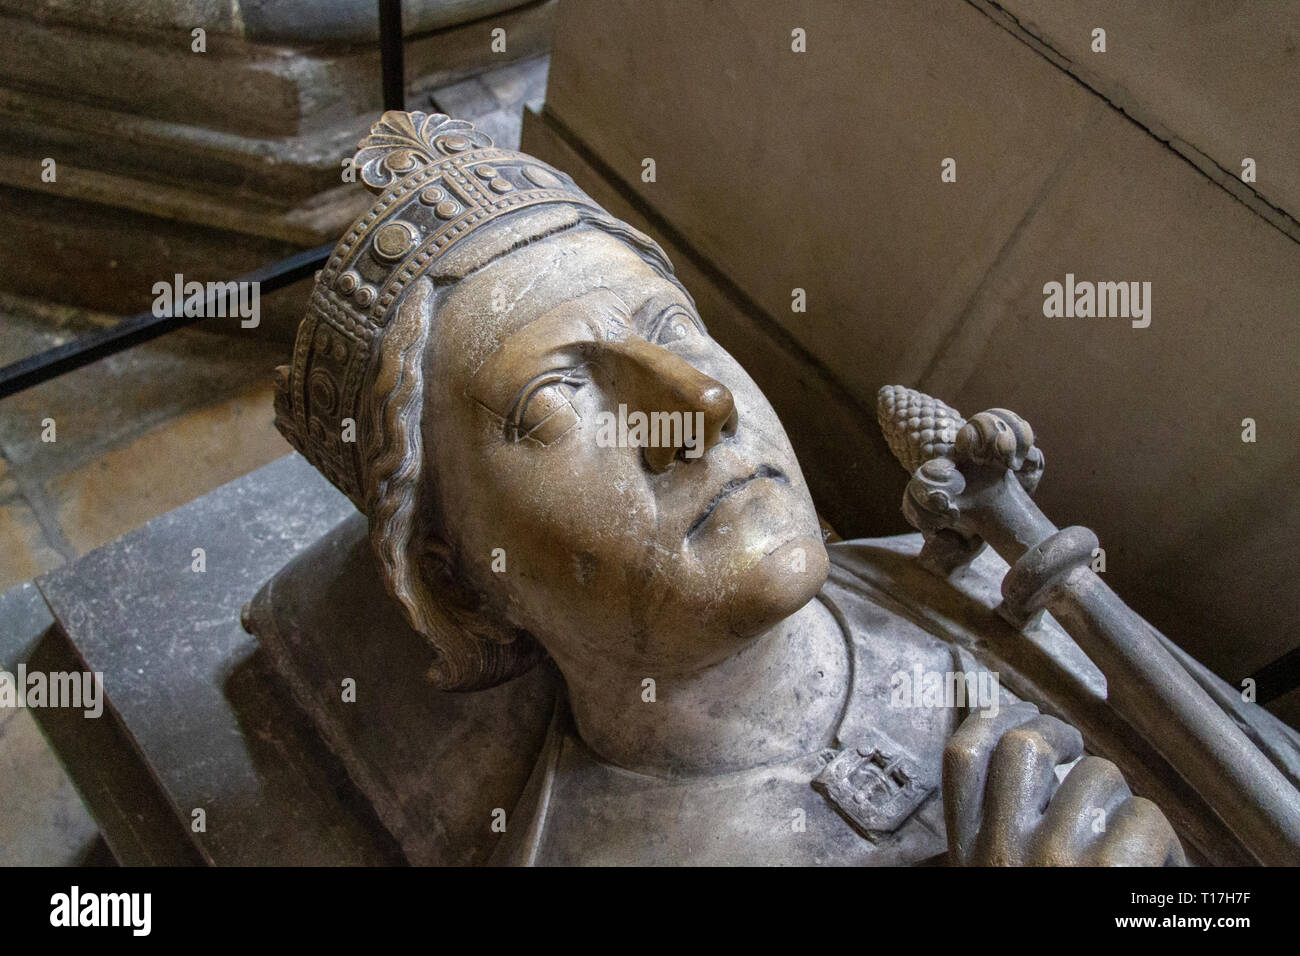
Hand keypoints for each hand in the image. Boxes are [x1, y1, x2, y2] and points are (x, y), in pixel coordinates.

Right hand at [943, 701, 1185, 865]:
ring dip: (1120, 796)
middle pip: (1026, 744)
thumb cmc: (1032, 933)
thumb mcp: (991, 879)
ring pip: (1097, 775)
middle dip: (1064, 740)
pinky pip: (1146, 819)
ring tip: (1127, 833)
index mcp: (972, 853)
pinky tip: (1157, 868)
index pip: (962, 755)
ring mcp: (1056, 859)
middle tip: (1080, 757)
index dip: (989, 715)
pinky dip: (1162, 841)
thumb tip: (1020, 752)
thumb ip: (994, 831)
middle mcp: (1006, 849)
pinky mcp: (1110, 877)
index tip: (1015, 712)